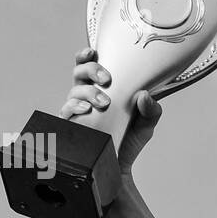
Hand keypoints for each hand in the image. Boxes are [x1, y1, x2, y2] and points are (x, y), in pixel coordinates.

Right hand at [61, 46, 161, 174]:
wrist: (119, 166)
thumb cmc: (130, 139)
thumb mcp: (146, 123)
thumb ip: (151, 109)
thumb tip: (144, 95)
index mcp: (102, 88)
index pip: (90, 65)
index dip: (87, 55)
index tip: (93, 52)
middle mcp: (86, 95)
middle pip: (79, 72)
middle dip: (91, 70)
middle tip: (107, 79)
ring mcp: (77, 110)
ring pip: (73, 91)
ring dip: (88, 92)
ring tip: (104, 103)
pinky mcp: (71, 126)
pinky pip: (65, 112)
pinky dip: (74, 107)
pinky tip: (85, 110)